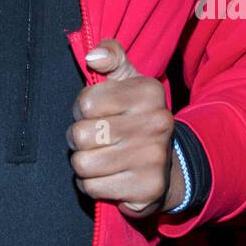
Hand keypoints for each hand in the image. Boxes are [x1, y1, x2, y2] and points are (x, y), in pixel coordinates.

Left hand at [65, 38, 182, 218]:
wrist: (167, 164)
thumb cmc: (134, 115)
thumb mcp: (126, 79)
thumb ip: (110, 56)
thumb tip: (93, 57)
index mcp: (149, 92)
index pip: (86, 102)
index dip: (82, 109)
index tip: (96, 113)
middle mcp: (157, 123)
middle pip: (80, 135)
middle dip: (79, 139)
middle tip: (94, 139)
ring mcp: (154, 158)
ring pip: (82, 164)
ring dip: (83, 163)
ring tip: (99, 157)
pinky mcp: (148, 189)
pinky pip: (92, 188)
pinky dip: (92, 184)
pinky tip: (107, 176)